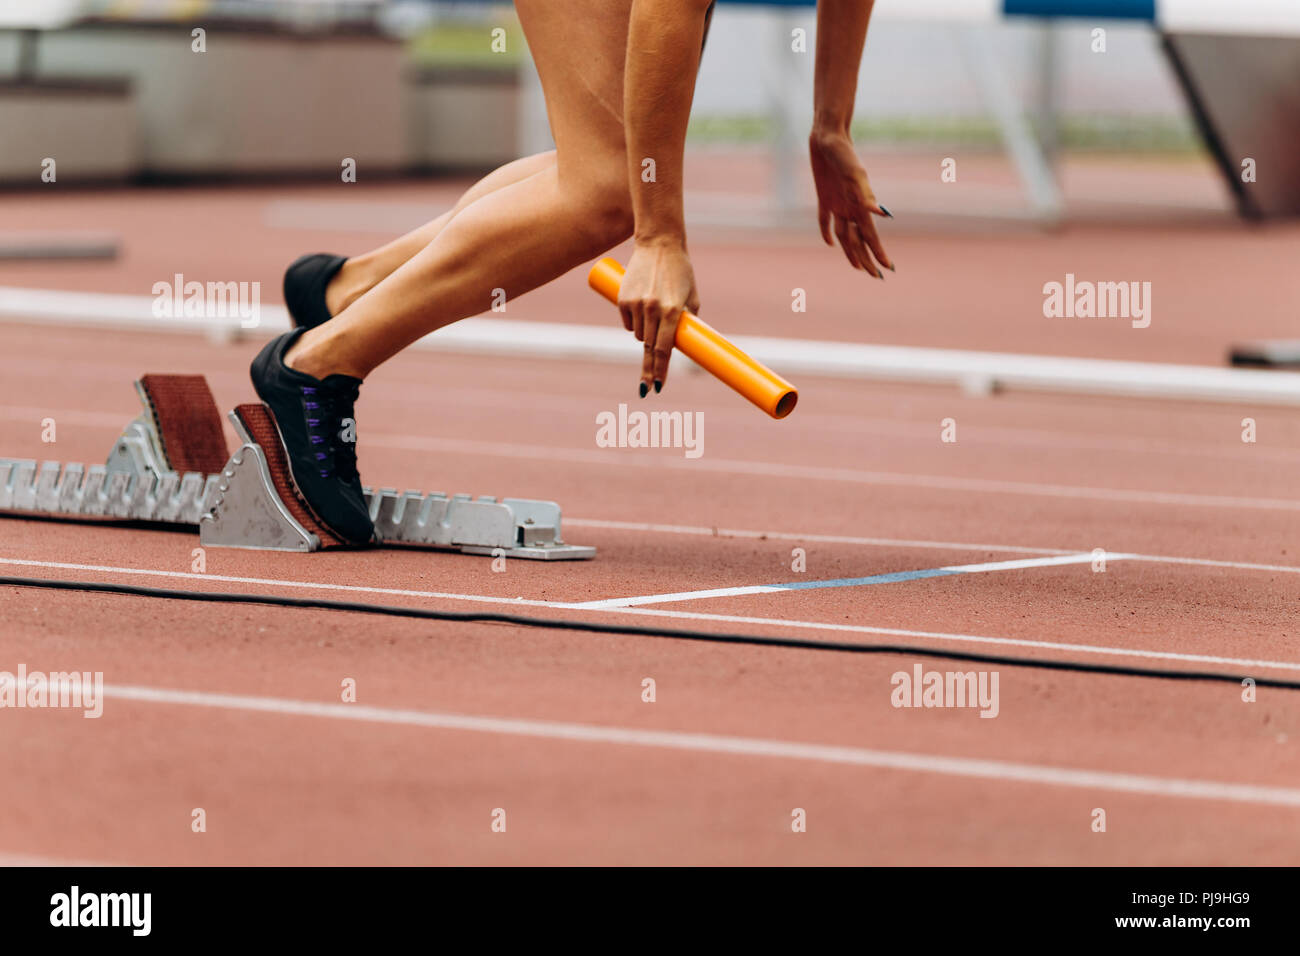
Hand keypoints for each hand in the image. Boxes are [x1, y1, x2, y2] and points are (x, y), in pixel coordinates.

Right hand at [617, 237, 699, 395]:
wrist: (659, 244)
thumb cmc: (681, 272)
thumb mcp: (692, 297)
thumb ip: (687, 322)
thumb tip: (680, 346)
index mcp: (673, 311)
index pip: (665, 348)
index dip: (661, 370)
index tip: (658, 386)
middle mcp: (653, 309)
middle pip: (649, 348)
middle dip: (649, 369)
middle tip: (646, 388)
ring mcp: (637, 304)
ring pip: (638, 335)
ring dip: (645, 335)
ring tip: (653, 316)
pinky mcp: (623, 299)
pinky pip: (627, 322)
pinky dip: (633, 322)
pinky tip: (640, 308)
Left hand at [809, 127, 892, 276]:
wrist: (829, 137)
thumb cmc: (844, 153)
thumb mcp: (855, 174)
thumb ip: (866, 194)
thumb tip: (881, 214)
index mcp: (859, 205)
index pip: (870, 236)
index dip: (877, 253)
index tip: (887, 269)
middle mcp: (850, 207)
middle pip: (859, 240)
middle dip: (867, 258)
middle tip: (875, 276)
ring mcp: (838, 203)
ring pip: (845, 235)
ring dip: (851, 251)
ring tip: (858, 266)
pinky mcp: (824, 197)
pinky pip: (825, 220)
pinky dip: (827, 233)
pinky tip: (830, 244)